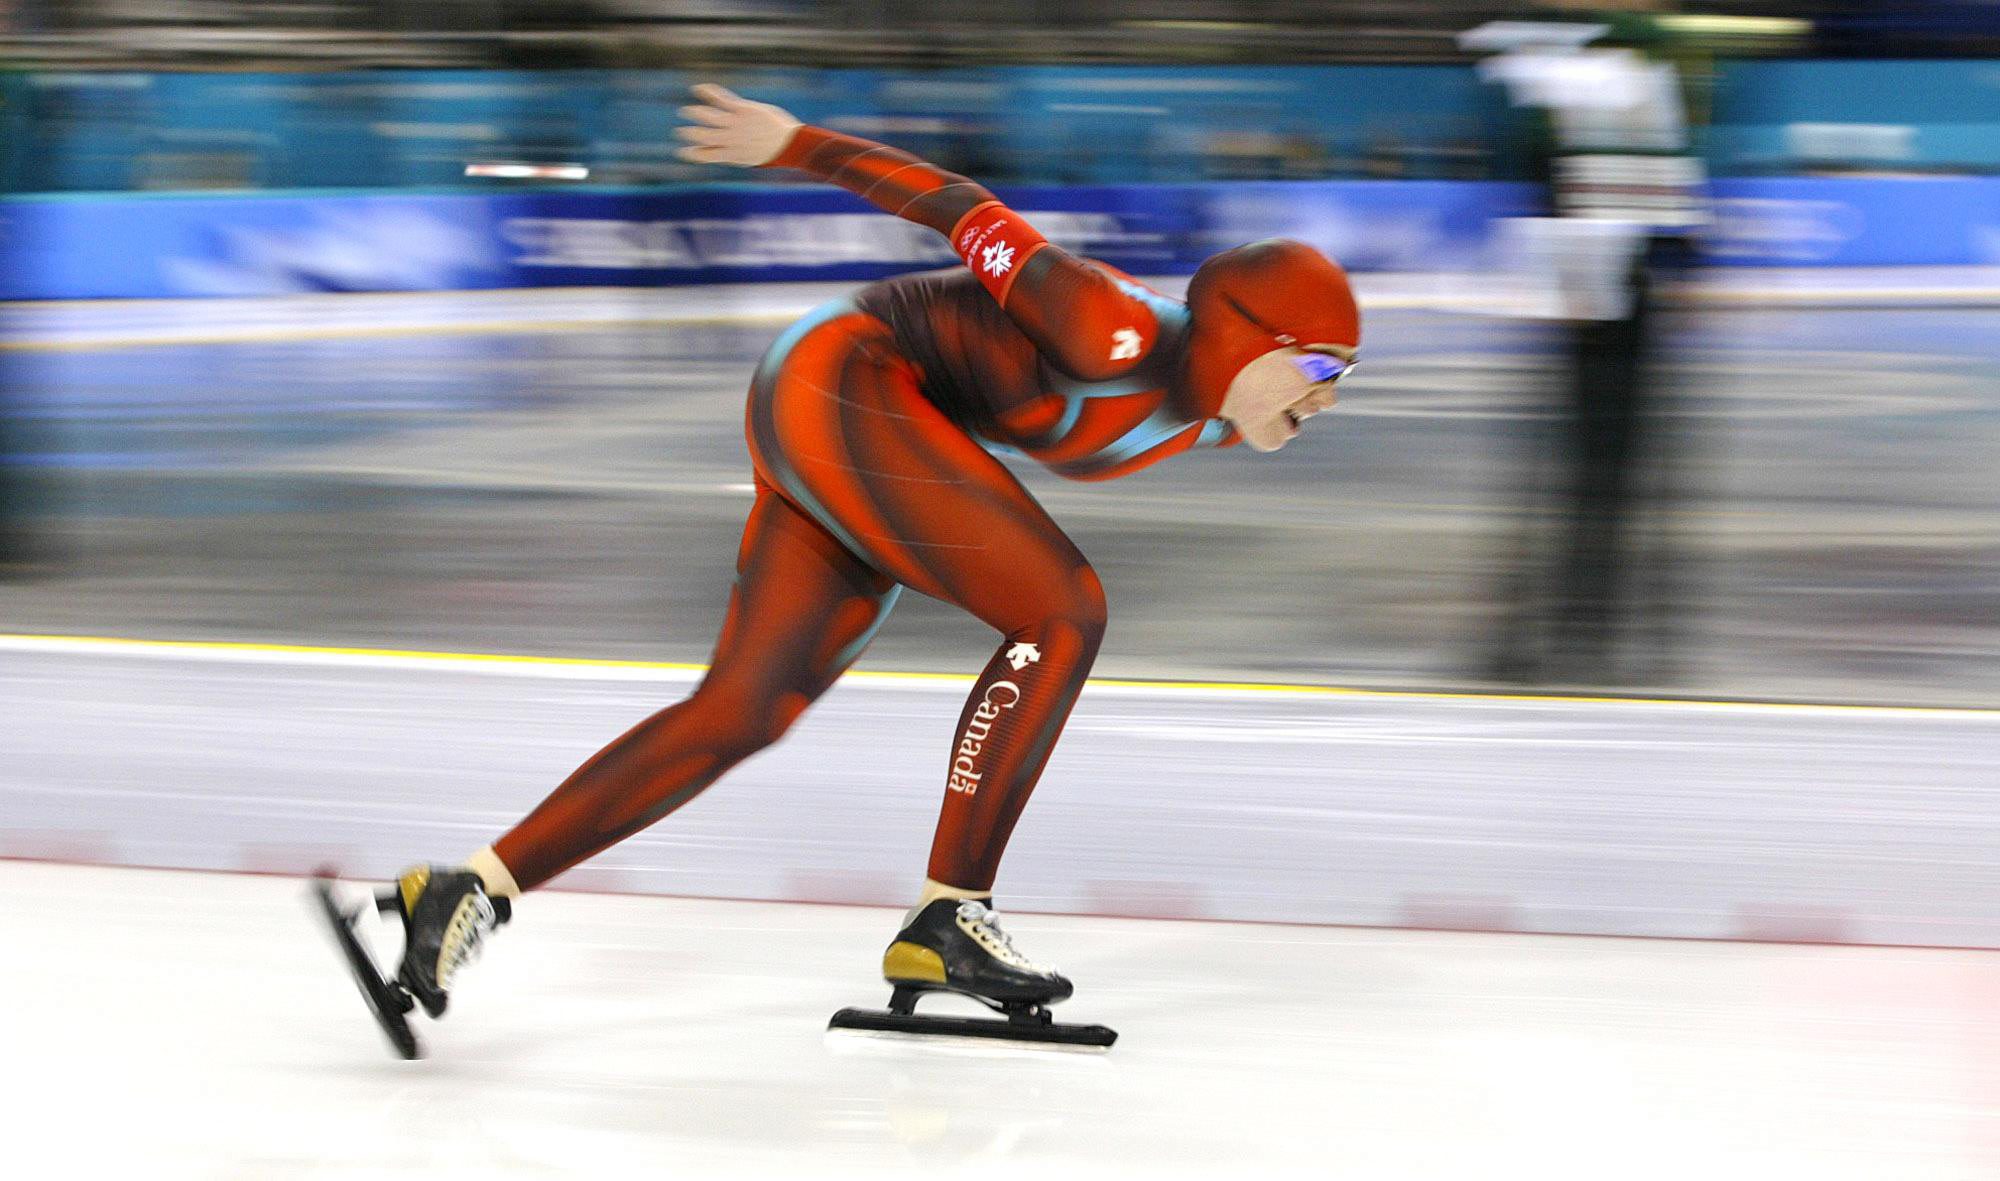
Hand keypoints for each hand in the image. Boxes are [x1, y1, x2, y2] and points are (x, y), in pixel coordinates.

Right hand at [675, 84, 800, 167]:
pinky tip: (698, 88)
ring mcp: (735, 125)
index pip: (706, 155)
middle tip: (680, 132)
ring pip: (708, 118)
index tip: (682, 151)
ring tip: (685, 112)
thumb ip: (739, 153)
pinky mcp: (742, 110)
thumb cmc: (776, 150)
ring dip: (695, 114)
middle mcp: (730, 140)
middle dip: (690, 134)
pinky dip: (708, 92)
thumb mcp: (753, 157)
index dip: (692, 154)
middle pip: (703, 137)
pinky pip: (721, 99)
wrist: (791, 144)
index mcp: (732, 155)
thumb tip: (731, 153)